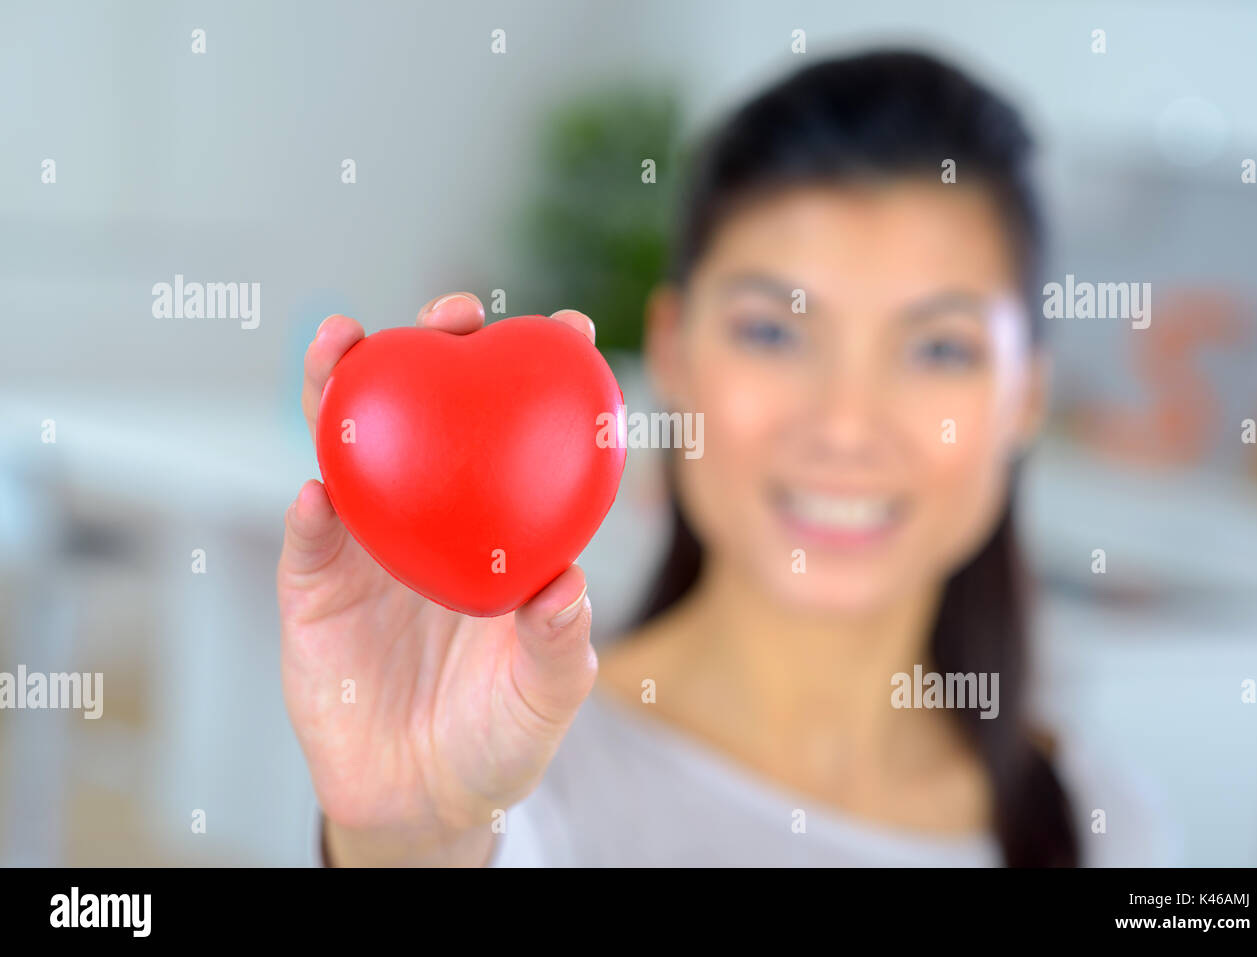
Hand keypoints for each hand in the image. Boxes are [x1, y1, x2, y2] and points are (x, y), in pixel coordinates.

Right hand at [278, 294, 599, 865]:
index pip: (519, 437)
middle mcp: (432, 517)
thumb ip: (560, 648)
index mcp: (494, 528)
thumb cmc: (497, 736)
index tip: (572, 329)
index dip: (540, 378)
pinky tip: (318, 489)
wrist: (420, 798)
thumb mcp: (543, 698)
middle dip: (432, 350)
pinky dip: (311, 513)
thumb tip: (568, 585)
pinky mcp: (313, 590)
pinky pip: (309, 543)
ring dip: (343, 392)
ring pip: (352, 452)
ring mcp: (368, 547)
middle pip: (428, 414)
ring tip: (346, 344)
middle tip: (449, 313)